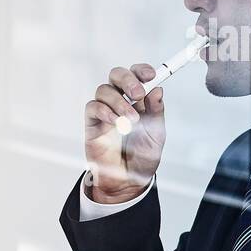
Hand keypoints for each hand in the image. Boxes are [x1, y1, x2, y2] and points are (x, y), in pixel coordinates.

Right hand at [83, 64, 165, 203]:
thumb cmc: (141, 157)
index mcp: (138, 101)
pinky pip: (93, 107)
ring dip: (119, 102)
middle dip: (127, 80)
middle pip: (116, 76)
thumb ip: (156, 111)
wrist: (128, 180)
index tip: (151, 75)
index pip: (137, 76)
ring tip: (131, 120)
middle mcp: (120, 101)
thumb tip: (157, 89)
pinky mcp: (92, 124)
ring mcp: (105, 112)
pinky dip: (105, 112)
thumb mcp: (157, 133)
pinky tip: (115, 123)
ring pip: (104, 90)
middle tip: (137, 94)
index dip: (141, 70)